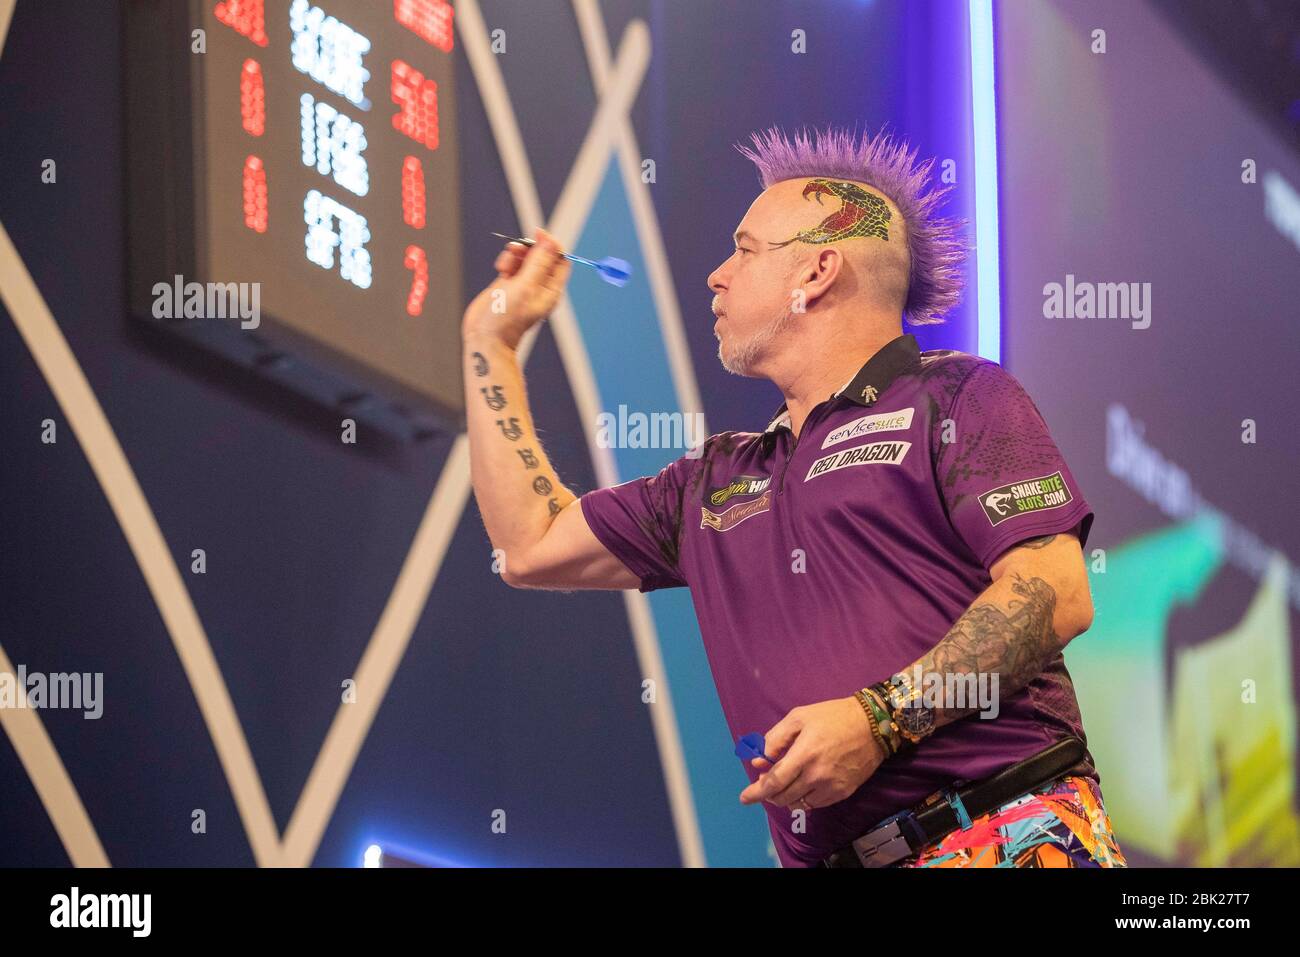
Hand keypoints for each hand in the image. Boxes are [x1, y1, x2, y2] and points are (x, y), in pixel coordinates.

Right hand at [462, 227, 571, 348]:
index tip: (538, 234)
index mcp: (551, 289)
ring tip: (505, 265)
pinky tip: (500, 269)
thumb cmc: (507, 317)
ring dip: (516, 254)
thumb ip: (539, 263)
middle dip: (530, 247)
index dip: (551, 244)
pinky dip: (507, 261)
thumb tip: (552, 241)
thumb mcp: (526, 286)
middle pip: (541, 255)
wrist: (485, 336)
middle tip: (516, 249)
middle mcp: (539, 286)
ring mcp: (523, 285)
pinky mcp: (507, 285)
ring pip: (525, 257)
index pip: (560, 259)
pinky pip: (512, 264)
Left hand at [738, 696, 886, 809]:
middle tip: (767, 781)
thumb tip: (758, 762)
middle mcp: (816, 775)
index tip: (744, 798)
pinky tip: (803, 786)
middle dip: (769, 793)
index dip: (756, 793)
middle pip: (783, 796)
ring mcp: (831, 787)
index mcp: (804, 754)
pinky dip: (804, 799)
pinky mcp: (843, 792)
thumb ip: (775, 739)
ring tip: (785, 783)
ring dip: (785, 797)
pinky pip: (815, 805)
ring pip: (798, 804)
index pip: (774, 782)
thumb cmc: (832, 717)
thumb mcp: (799, 717)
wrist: (873, 725)